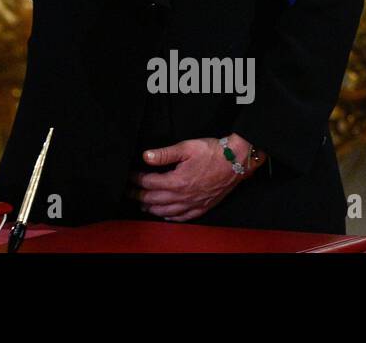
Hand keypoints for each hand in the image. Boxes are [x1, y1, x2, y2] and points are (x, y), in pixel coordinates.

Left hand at [126, 136, 252, 221]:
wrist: (236, 161)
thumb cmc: (211, 152)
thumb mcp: (186, 147)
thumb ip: (164, 154)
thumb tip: (145, 156)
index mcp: (177, 181)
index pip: (149, 183)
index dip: (137, 179)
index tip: (129, 176)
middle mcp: (183, 196)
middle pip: (154, 200)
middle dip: (139, 196)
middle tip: (128, 193)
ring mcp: (193, 203)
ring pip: (167, 211)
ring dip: (152, 209)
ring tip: (142, 206)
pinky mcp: (203, 207)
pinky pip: (183, 217)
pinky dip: (171, 217)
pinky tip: (165, 215)